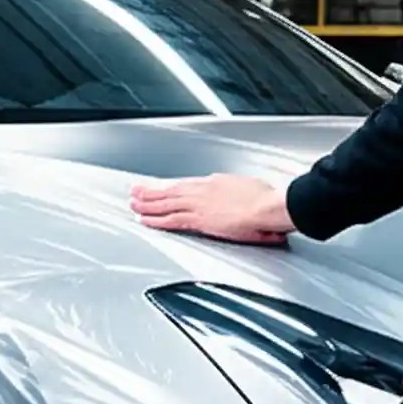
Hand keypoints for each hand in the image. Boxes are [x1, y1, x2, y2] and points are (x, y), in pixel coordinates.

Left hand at [130, 174, 294, 244]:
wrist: (269, 205)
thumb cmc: (267, 199)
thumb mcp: (252, 190)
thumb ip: (242, 196)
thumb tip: (244, 201)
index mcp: (216, 182)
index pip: (188, 185)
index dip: (172, 188)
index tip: (163, 188)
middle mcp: (204, 190)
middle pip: (171, 190)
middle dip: (152, 191)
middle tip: (136, 191)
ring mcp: (199, 204)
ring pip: (166, 203)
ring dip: (148, 204)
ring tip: (134, 204)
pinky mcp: (198, 219)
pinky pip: (170, 219)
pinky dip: (156, 219)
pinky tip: (145, 220)